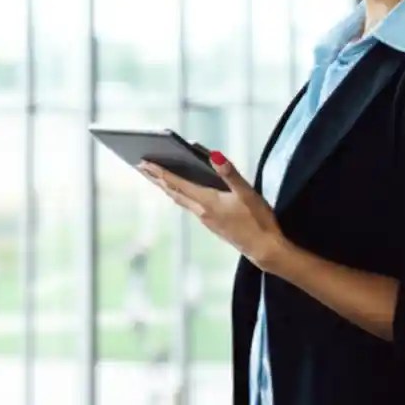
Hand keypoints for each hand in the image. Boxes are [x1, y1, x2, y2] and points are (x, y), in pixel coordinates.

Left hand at [138, 151, 287, 271]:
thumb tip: (213, 155)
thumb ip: (229, 173)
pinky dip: (179, 194)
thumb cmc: (258, 220)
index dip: (159, 172)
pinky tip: (180, 192)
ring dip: (166, 187)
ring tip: (156, 177)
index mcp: (207, 202)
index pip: (177, 183)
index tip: (144, 162)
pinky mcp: (211, 224)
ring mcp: (205, 219)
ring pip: (180, 199)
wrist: (263, 249)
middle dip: (156, 178)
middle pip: (173, 192)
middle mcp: (202, 211)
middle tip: (140, 166)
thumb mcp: (247, 193)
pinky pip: (188, 205)